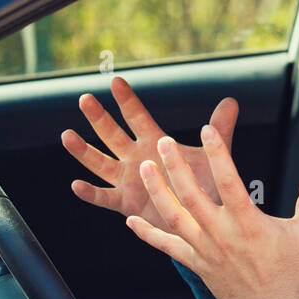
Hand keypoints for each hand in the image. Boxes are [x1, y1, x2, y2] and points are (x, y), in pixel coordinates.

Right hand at [62, 75, 238, 233]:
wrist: (204, 216)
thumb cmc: (206, 183)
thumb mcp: (212, 154)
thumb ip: (219, 128)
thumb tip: (232, 100)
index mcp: (155, 143)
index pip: (137, 117)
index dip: (127, 101)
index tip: (115, 81)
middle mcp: (136, 158)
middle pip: (113, 135)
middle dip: (99, 118)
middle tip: (84, 99)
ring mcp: (128, 180)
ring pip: (101, 163)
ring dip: (84, 151)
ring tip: (66, 135)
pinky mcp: (126, 203)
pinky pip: (104, 198)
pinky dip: (90, 193)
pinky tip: (76, 185)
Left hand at [125, 123, 298, 298]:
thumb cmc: (293, 270)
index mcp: (249, 223)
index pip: (228, 181)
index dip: (217, 153)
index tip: (206, 130)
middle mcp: (222, 236)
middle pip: (192, 196)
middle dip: (175, 167)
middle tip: (163, 142)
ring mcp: (206, 252)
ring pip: (174, 218)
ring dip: (157, 192)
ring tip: (145, 168)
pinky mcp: (197, 265)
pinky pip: (167, 248)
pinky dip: (148, 235)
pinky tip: (131, 221)